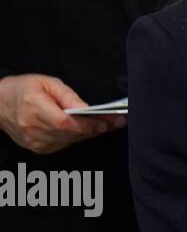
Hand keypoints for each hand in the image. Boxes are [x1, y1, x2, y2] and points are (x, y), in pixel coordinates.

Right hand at [0, 74, 124, 154]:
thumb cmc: (23, 89)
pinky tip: (89, 131)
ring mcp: (34, 141)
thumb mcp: (47, 83)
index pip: (66, 123)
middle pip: (71, 133)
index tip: (109, 121)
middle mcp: (33, 128)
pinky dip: (77, 138)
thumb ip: (68, 96)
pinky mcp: (36, 148)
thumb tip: (87, 107)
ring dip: (90, 134)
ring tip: (109, 125)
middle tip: (118, 122)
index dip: (89, 124)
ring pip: (69, 141)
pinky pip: (63, 144)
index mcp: (35, 108)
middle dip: (97, 128)